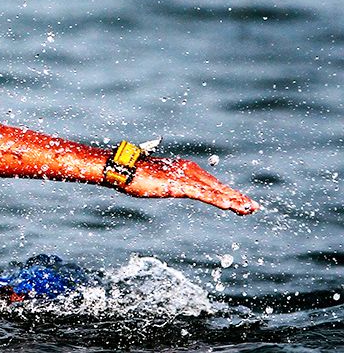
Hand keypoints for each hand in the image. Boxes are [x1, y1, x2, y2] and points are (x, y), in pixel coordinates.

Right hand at [123, 157, 258, 213]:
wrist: (122, 169)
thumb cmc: (135, 174)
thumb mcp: (157, 180)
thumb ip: (168, 183)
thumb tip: (166, 185)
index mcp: (186, 169)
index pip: (212, 184)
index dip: (229, 193)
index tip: (242, 203)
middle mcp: (189, 171)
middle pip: (218, 187)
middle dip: (237, 198)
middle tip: (255, 208)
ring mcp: (185, 178)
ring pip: (215, 191)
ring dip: (233, 201)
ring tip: (248, 209)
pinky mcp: (179, 185)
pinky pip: (203, 195)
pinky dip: (219, 200)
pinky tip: (230, 206)